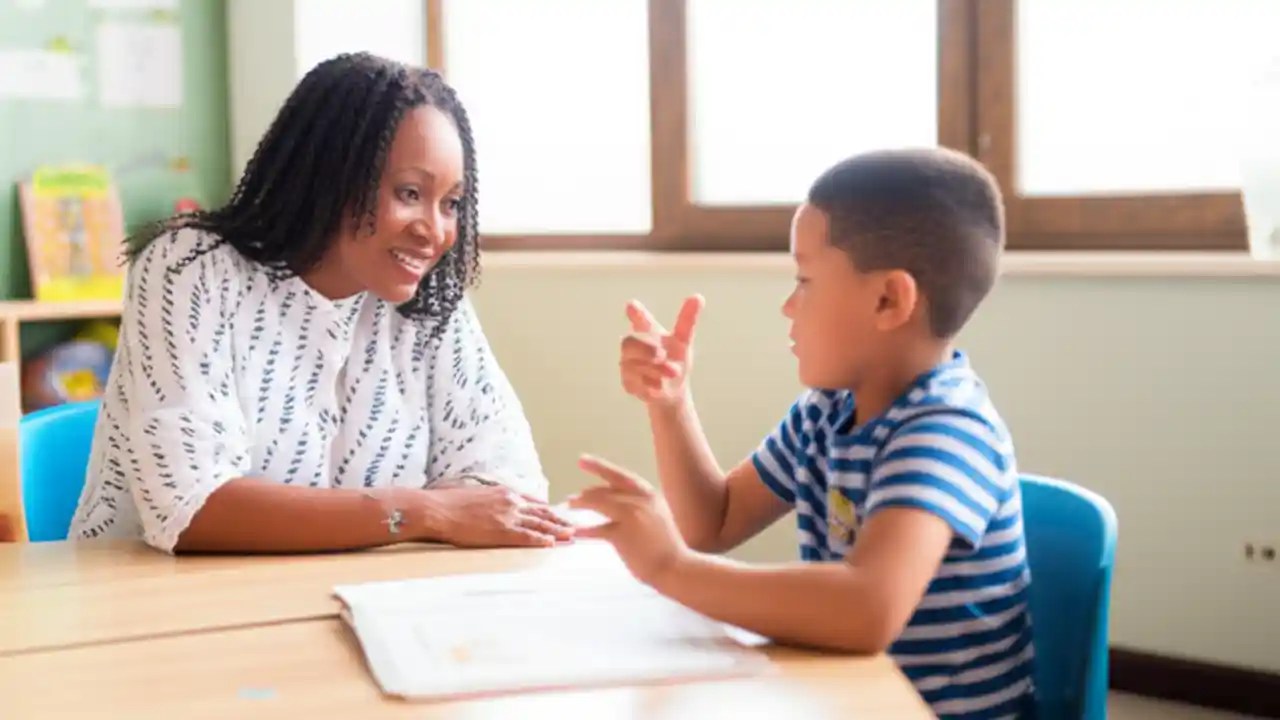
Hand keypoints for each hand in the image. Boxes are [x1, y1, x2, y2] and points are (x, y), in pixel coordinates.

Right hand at [420, 485, 573, 547]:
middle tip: (573, 527)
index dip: (547, 510)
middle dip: (559, 520)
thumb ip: (490, 498)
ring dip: (557, 530)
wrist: (438, 509)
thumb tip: (491, 504)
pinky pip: (527, 537)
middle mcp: (511, 501)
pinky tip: (551, 543)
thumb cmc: (449, 502)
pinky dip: (540, 540)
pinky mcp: (502, 531)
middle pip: (542, 512)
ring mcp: (508, 516)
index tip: (558, 514)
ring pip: (539, 524)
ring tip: (570, 536)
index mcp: (504, 492)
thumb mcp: (475, 493)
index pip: (533, 502)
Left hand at [569, 455, 688, 586]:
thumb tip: (616, 500)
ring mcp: (631, 516)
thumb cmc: (667, 547)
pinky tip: (575, 532)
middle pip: (606, 489)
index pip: (620, 476)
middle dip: (586, 492)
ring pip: (599, 503)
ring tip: (570, 508)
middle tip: (571, 496)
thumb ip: (641, 505)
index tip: (583, 460)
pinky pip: (597, 529)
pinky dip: (584, 531)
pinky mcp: (622, 535)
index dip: (599, 467)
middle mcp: (641, 501)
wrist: (677, 567)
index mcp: (650, 495)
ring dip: (581, 504)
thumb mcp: (658, 516)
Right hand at [620, 295, 703, 407]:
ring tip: (673, 372)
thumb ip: (687, 320)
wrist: (672, 390)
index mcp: (648, 331)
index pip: (640, 319)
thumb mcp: (684, 340)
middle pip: (629, 342)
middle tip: (661, 355)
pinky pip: (635, 382)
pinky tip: (660, 385)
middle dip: (645, 349)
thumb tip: (698, 296)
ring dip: (656, 369)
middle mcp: (634, 345)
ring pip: (632, 364)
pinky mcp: (628, 383)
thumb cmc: (675, 359)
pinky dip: (651, 384)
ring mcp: (628, 364)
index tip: (632, 304)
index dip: (636, 314)